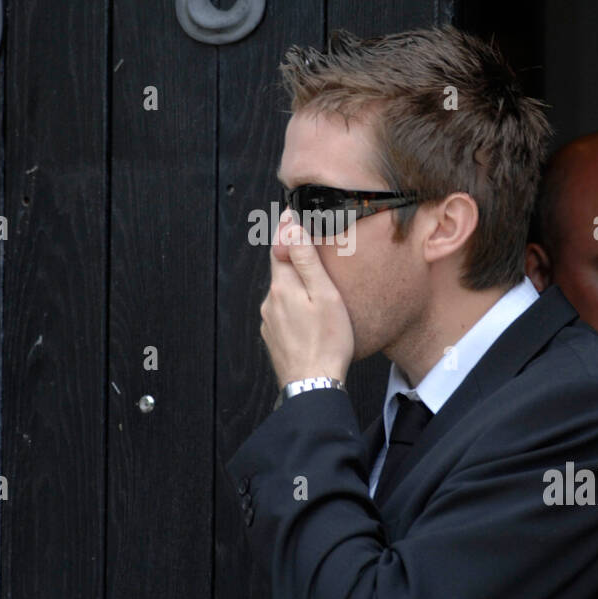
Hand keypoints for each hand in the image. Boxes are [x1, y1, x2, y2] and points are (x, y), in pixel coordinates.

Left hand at [260, 210, 354, 386]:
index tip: (291, 213)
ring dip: (293, 284)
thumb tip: (291, 228)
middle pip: (279, 270)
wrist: (313, 385)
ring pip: (281, 293)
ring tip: (312, 280)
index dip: (286, 230)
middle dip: (290, 255)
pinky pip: (282, 314)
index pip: (279, 248)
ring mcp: (269, 322)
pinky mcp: (274, 339)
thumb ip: (306, 261)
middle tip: (304, 238)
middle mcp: (270, 303)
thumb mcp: (324, 295)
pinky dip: (293, 306)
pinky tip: (309, 315)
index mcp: (282, 287)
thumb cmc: (327, 342)